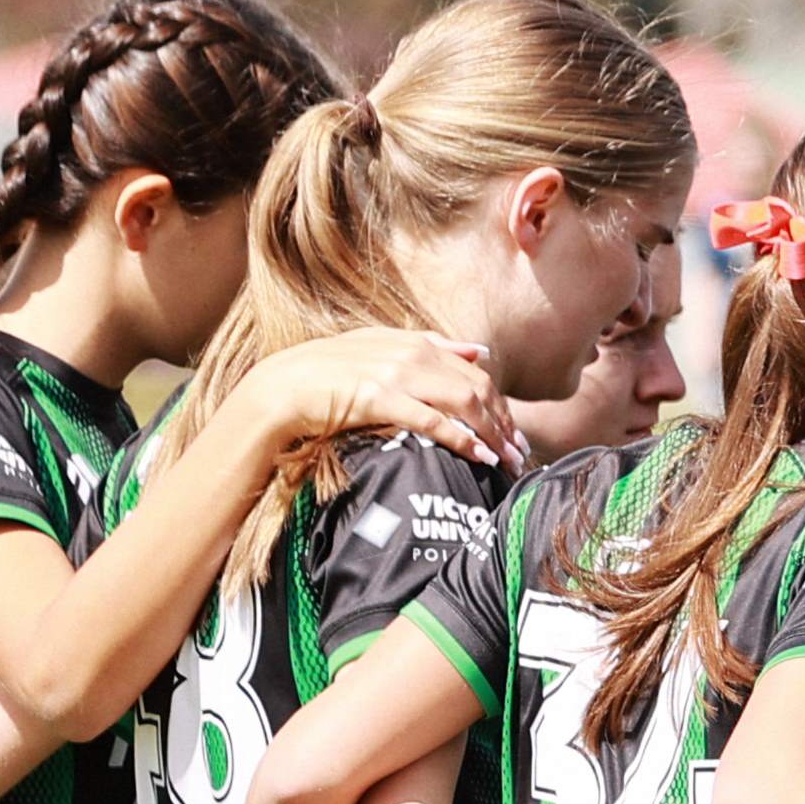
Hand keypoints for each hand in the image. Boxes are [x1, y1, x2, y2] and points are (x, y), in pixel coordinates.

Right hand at [255, 325, 514, 466]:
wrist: (284, 387)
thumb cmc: (331, 374)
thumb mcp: (382, 349)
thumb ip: (434, 346)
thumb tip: (482, 350)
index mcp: (415, 343)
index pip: (475, 373)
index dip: (501, 404)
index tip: (515, 433)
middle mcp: (411, 354)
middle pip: (478, 388)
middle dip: (505, 423)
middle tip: (520, 453)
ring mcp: (396, 375)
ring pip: (464, 403)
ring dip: (492, 434)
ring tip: (508, 461)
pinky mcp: (379, 398)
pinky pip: (433, 421)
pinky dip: (462, 439)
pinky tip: (480, 457)